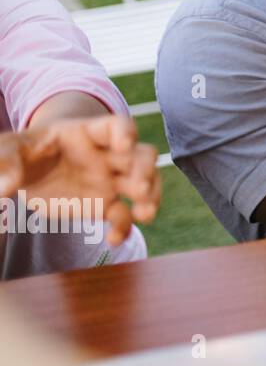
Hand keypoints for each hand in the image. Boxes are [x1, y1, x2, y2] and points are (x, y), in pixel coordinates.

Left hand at [6, 116, 160, 246]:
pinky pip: (123, 216)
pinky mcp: (103, 206)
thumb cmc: (23, 152)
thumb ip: (5, 162)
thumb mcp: (8, 149)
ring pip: (145, 184)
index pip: (117, 125)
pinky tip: (113, 240)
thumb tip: (5, 187)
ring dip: (151, 197)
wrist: (26, 172)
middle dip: (146, 171)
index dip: (126, 133)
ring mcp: (109, 181)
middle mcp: (107, 156)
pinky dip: (124, 228)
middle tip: (139, 190)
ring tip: (145, 214)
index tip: (124, 146)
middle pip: (141, 156)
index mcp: (88, 133)